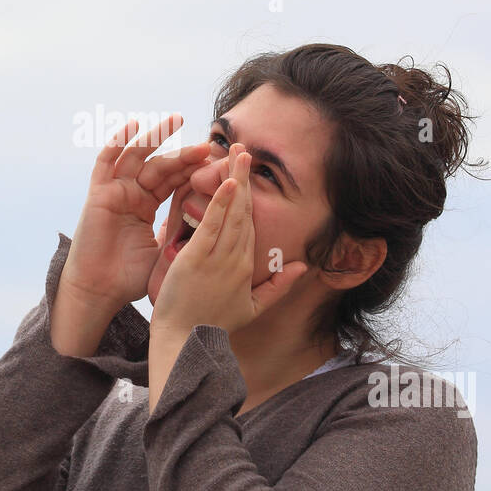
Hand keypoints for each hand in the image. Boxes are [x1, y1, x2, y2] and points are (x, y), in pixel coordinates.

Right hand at [60, 114, 208, 310]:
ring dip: (155, 137)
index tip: (219, 163)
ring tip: (176, 120)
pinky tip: (135, 125)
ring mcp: (115, 191)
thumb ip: (180, 231)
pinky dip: (118, 141)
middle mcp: (132, 195)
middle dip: (184, 155)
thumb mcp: (164, 250)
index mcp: (147, 206)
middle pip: (161, 166)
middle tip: (207, 146)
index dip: (194, 171)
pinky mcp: (98, 193)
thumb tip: (212, 223)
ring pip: (137, 156)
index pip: (175, 181)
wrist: (99, 292)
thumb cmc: (129, 278)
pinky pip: (106, 161)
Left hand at [151, 143, 308, 337]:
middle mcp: (236, 258)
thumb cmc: (214, 325)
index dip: (251, 196)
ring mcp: (218, 258)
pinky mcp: (198, 259)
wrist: (187, 341)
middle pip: (244, 212)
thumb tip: (302, 267)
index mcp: (246, 266)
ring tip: (238, 154)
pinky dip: (220, 204)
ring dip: (236, 181)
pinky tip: (227, 183)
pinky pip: (212, 227)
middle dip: (246, 178)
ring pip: (232, 214)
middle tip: (247, 149)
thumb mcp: (253, 308)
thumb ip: (278, 286)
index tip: (251, 172)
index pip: (251, 224)